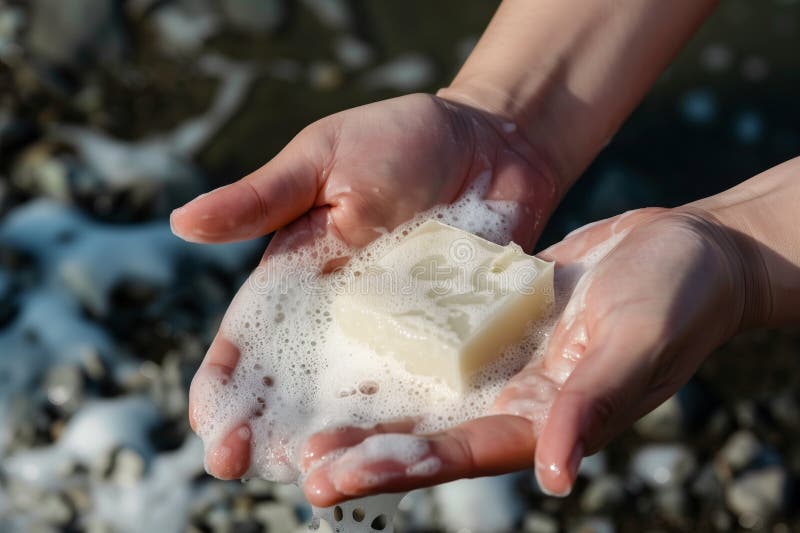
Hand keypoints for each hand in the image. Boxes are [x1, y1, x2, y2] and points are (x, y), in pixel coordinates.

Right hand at [172, 93, 562, 479]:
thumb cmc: (400, 139)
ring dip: (332, 438)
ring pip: (357, 395)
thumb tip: (180, 222)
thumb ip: (264, 198)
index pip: (252, 333)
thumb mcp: (323, 160)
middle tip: (237, 468)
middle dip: (264, 423)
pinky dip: (409, 421)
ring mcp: (398, 330)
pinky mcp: (452, 336)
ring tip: (308, 480)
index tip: (207, 424)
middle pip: (295, 380)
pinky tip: (395, 458)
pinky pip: (428, 384)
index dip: (226, 378)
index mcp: (299, 271)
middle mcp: (342, 313)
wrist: (493, 142)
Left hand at [301, 206, 750, 504]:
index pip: (466, 453)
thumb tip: (557, 475)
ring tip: (309, 422)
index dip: (401, 467)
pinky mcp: (497, 322)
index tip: (337, 477)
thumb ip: (595, 406)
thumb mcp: (639, 344)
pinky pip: (442, 337)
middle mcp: (518, 399)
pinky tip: (356, 345)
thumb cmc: (677, 298)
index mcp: (549, 419)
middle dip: (369, 452)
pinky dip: (401, 346)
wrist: (685, 249)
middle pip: (433, 434)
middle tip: (300, 466)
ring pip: (429, 392)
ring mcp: (506, 362)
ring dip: (374, 409)